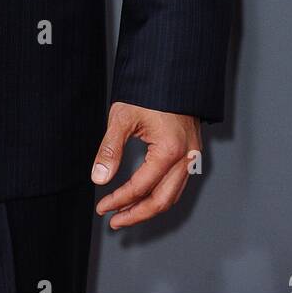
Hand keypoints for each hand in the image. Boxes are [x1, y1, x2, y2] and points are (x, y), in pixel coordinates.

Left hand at [90, 102, 201, 227]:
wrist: (172, 72)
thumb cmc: (148, 90)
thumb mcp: (123, 116)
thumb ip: (110, 149)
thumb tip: (99, 178)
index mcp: (170, 149)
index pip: (141, 186)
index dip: (120, 200)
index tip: (103, 207)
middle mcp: (186, 157)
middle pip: (162, 200)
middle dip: (136, 214)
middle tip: (115, 221)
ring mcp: (192, 156)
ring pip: (173, 195)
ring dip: (149, 208)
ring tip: (126, 213)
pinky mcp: (192, 153)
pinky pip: (178, 183)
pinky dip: (160, 195)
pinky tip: (144, 196)